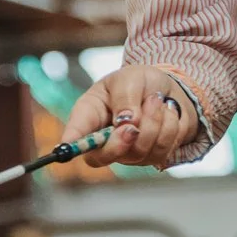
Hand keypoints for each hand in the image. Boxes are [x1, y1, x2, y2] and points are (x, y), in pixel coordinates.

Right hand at [64, 65, 200, 168]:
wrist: (169, 90)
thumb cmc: (140, 82)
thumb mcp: (128, 79)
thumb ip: (124, 98)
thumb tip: (126, 122)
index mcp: (89, 115)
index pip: (75, 136)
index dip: (70, 144)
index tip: (66, 147)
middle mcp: (103, 139)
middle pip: (103, 156)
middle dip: (121, 141)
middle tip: (133, 125)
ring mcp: (127, 153)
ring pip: (139, 151)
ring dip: (154, 121)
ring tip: (156, 100)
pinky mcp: (150, 158)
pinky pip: (162, 150)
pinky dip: (170, 127)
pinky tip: (167, 113)